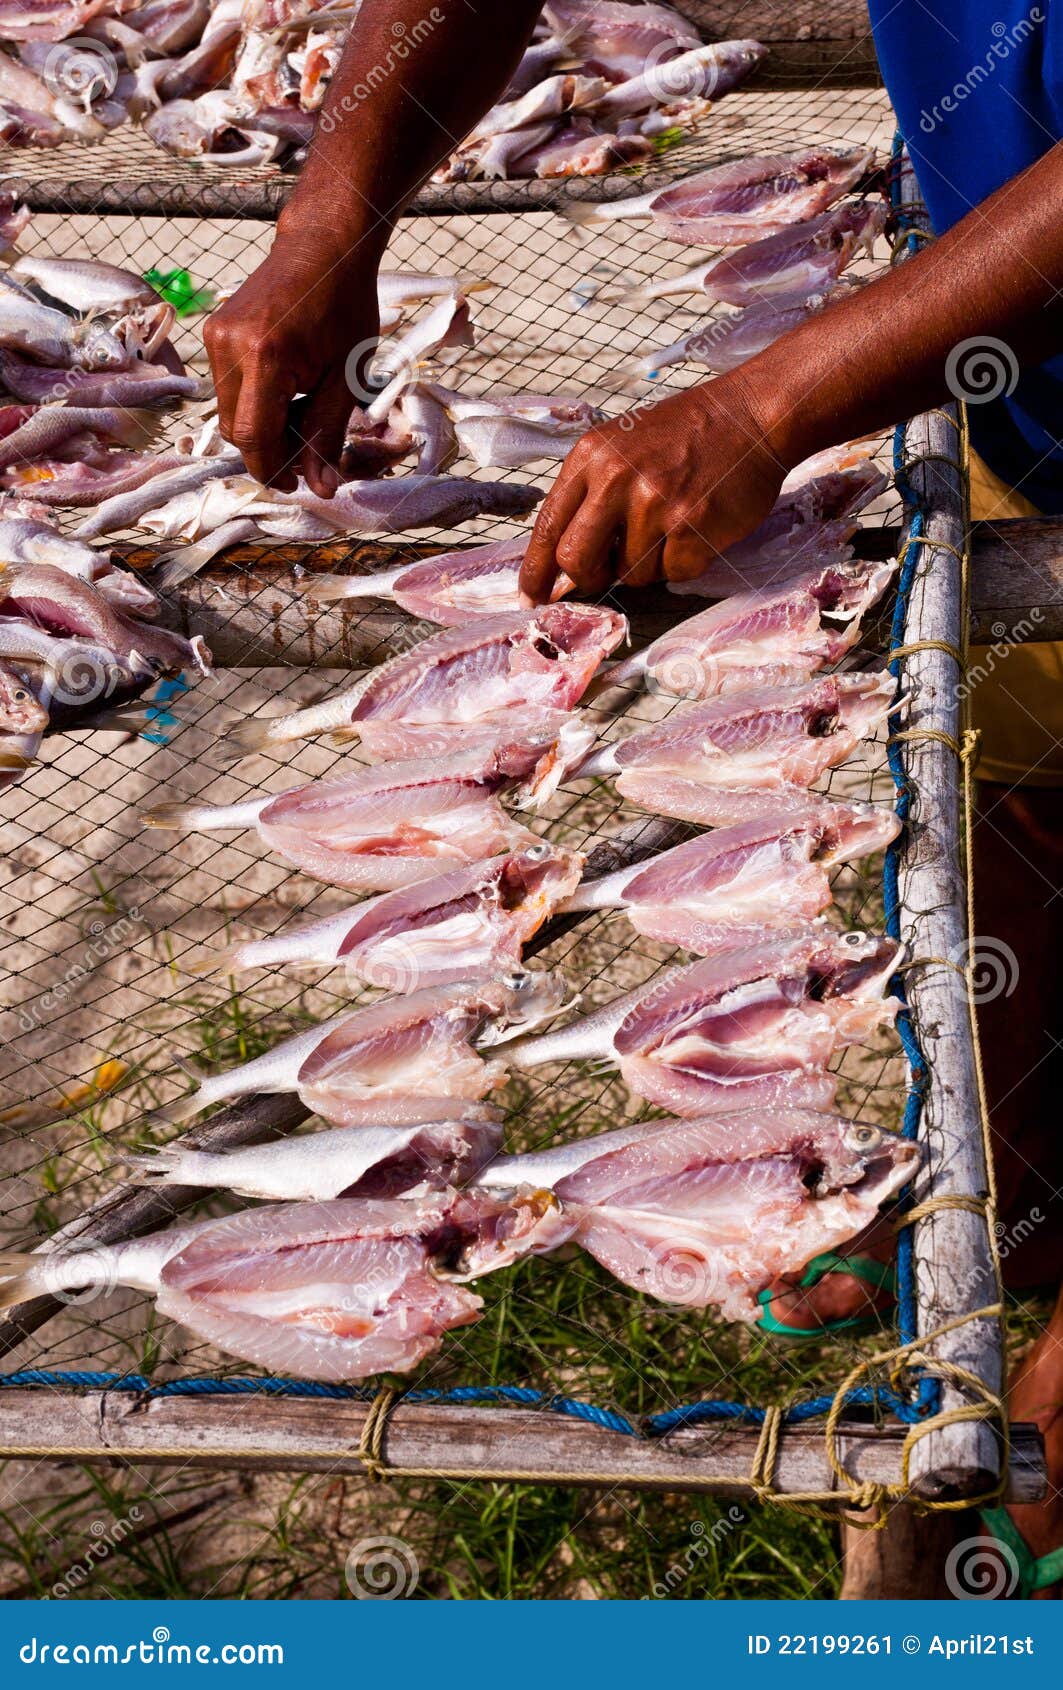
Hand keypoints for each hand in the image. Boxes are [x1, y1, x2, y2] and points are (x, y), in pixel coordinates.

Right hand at [205, 229, 382, 496]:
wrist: (323, 246)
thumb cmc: (344, 306)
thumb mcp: (346, 378)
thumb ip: (328, 435)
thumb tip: (321, 487)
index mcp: (265, 356)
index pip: (254, 437)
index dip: (274, 469)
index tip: (297, 484)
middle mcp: (229, 345)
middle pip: (235, 429)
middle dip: (268, 452)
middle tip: (306, 455)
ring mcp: (215, 336)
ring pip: (228, 411)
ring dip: (260, 428)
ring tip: (301, 416)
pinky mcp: (213, 331)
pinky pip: (227, 388)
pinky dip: (253, 403)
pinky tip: (287, 393)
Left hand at [519, 374, 789, 602]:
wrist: (749, 416)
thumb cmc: (684, 435)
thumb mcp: (620, 446)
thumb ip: (588, 497)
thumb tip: (562, 567)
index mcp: (591, 457)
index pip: (548, 526)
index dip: (536, 570)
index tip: (531, 595)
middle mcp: (617, 479)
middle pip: (576, 560)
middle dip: (587, 578)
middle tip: (603, 574)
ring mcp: (655, 504)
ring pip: (630, 573)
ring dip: (648, 563)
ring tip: (670, 524)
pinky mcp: (692, 527)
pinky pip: (673, 573)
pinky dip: (684, 561)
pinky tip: (696, 528)